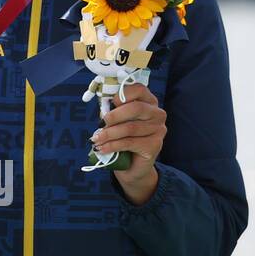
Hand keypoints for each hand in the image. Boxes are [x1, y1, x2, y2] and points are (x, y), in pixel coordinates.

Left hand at [93, 82, 164, 202]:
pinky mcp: (155, 145)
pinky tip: (101, 148)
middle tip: (100, 123)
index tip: (110, 102)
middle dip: (114, 116)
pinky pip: (129, 142)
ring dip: (109, 134)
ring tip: (95, 139)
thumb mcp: (116, 120)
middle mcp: (157, 114)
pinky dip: (112, 145)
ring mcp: (159, 130)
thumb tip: (103, 107)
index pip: (139, 89)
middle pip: (136, 108)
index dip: (123, 94)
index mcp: (148, 101)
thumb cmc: (122, 137)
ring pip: (130, 128)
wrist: (132, 166)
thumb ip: (112, 110)